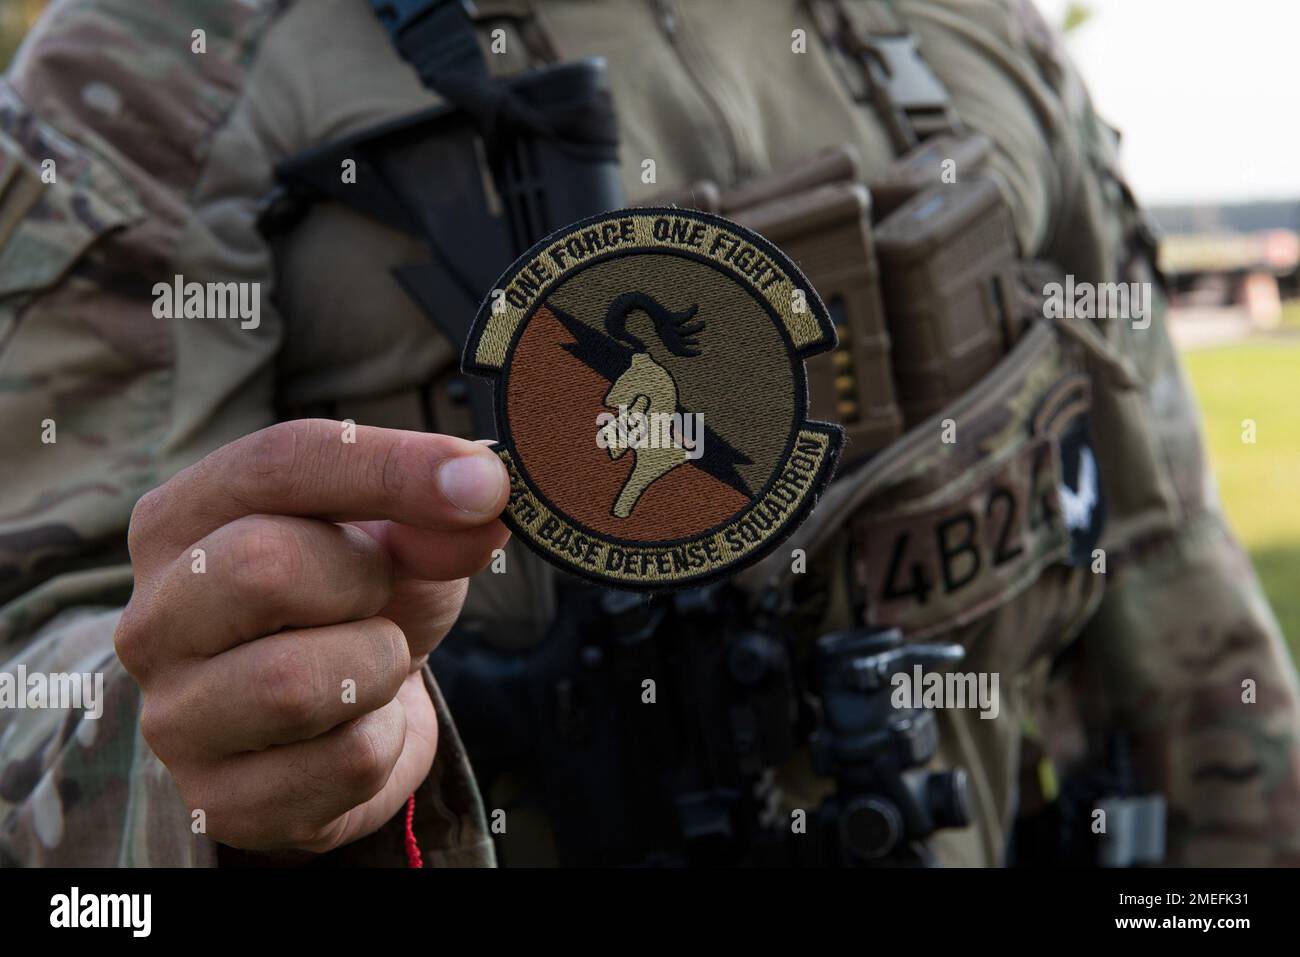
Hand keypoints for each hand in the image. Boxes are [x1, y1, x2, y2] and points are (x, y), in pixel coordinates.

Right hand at [114, 419, 508, 852]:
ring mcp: (174, 718)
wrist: (338, 715)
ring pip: (295, 682)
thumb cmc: (350, 601)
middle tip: (380, 596)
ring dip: (377, 667)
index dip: (389, 467)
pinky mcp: (218, 802)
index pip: (277, 464)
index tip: (483, 485)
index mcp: (180, 521)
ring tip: (369, 663)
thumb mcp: (397, 539)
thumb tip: (481, 493)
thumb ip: (433, 515)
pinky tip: (360, 725)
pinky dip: (387, 739)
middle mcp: (153, 618)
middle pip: (263, 566)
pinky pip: (345, 763)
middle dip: (363, 581)